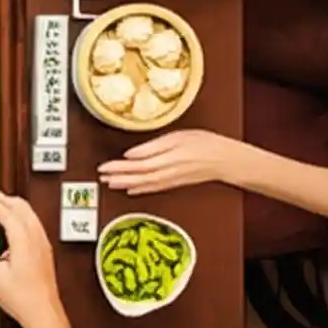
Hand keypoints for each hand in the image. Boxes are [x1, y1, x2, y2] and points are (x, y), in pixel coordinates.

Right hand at [0, 192, 65, 327]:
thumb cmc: (23, 299)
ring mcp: (42, 242)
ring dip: (8, 204)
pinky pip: (32, 221)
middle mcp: (36, 237)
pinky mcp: (44, 250)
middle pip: (18, 204)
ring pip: (27, 210)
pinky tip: (8, 225)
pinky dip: (17, 214)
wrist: (44, 314)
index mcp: (23, 239)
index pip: (2, 210)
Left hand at [99, 129, 246, 194]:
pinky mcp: (175, 183)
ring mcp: (171, 180)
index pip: (136, 165)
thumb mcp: (178, 137)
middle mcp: (167, 172)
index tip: (103, 167)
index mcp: (166, 159)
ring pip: (143, 185)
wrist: (227, 160)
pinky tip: (130, 190)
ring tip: (109, 184)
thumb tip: (130, 154)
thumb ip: (153, 147)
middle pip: (136, 177)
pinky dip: (140, 190)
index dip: (118, 168)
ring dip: (125, 185)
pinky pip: (153, 188)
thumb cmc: (206, 144)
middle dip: (117, 178)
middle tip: (101, 177)